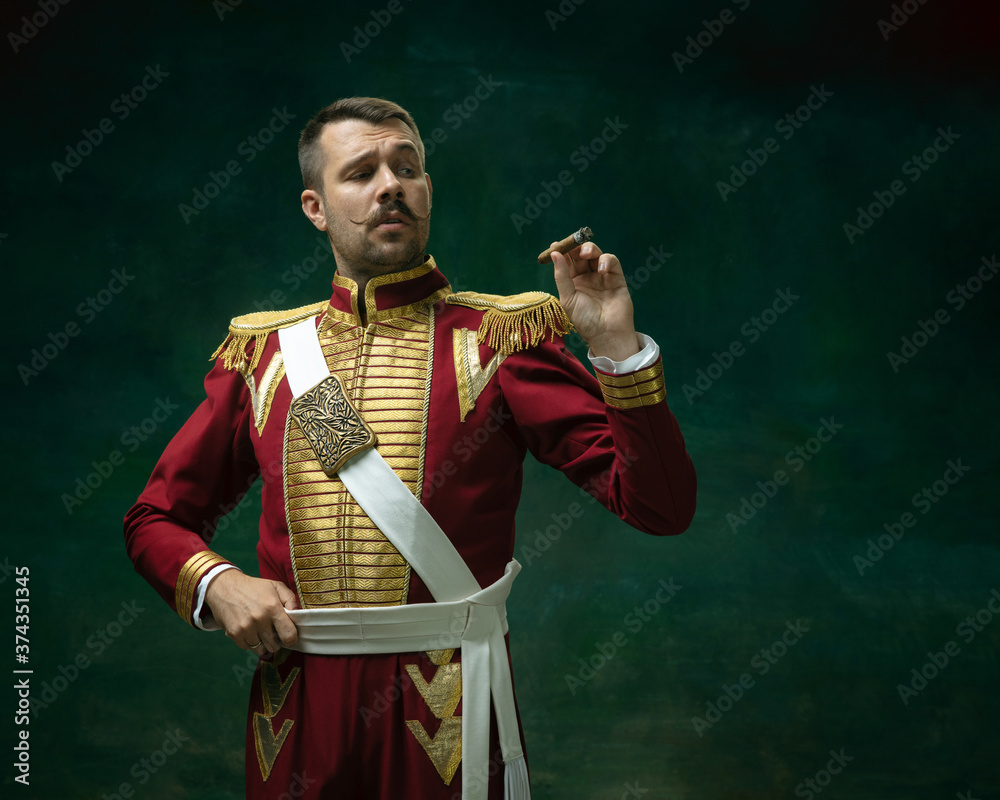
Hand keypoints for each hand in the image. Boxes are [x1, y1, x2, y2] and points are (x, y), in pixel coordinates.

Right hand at [204, 570, 299, 654]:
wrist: (224, 587)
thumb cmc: (253, 587)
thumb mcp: (275, 586)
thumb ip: (290, 599)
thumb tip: (297, 613)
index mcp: (272, 607)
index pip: (288, 635)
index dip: (291, 639)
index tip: (289, 637)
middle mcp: (259, 619)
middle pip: (275, 646)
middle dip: (276, 641)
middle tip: (273, 632)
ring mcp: (245, 628)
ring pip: (261, 649)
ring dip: (262, 642)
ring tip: (260, 630)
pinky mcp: (234, 634)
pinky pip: (247, 648)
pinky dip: (250, 642)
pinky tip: (249, 630)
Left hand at [551, 242, 639, 360]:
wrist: (607, 333)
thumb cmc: (585, 320)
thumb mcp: (568, 299)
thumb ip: (562, 276)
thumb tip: (554, 253)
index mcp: (573, 281)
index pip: (566, 261)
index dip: (561, 251)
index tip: (555, 244)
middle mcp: (586, 276)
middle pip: (580, 254)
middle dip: (576, 247)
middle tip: (573, 245)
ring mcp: (601, 275)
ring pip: (596, 254)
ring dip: (590, 249)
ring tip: (586, 254)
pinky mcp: (616, 277)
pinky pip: (611, 261)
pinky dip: (606, 260)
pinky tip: (601, 270)